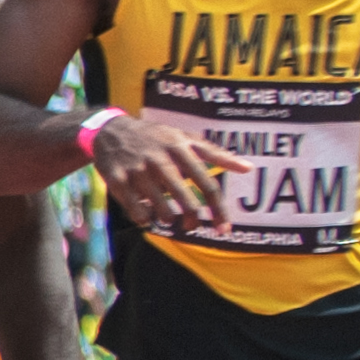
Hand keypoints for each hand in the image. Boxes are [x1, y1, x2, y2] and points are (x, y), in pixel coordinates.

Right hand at [87, 112, 249, 237]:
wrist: (110, 130)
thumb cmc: (156, 137)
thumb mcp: (185, 138)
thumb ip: (216, 154)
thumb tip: (248, 168)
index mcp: (180, 148)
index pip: (206, 183)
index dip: (218, 209)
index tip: (224, 229)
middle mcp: (159, 159)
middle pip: (185, 199)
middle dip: (192, 219)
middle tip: (192, 226)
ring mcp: (137, 170)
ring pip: (160, 209)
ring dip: (167, 218)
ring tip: (166, 215)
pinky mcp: (117, 180)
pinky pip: (136, 211)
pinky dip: (145, 218)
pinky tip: (146, 214)